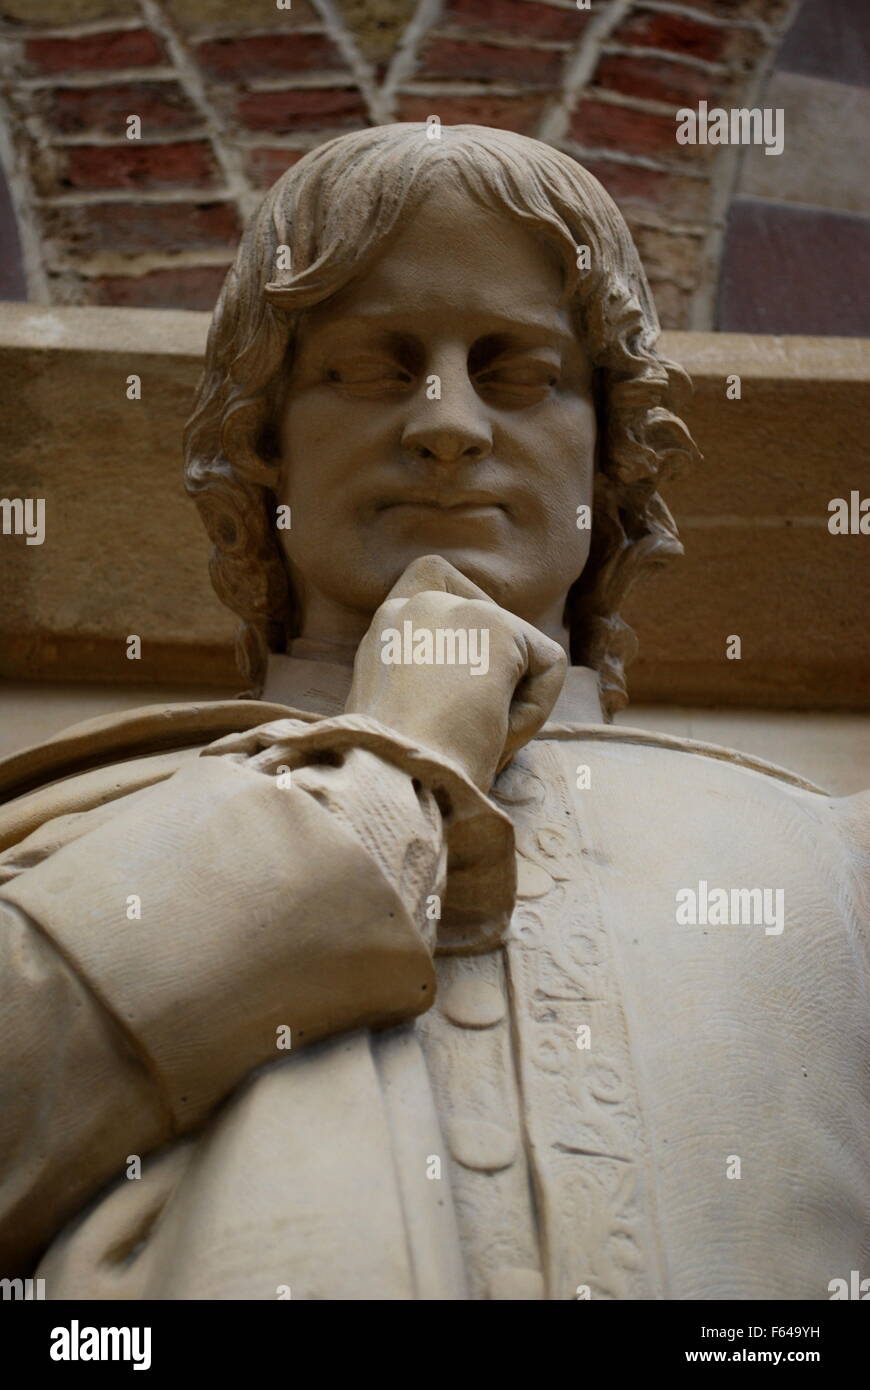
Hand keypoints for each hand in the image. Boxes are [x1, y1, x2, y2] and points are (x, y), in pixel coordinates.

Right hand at [346, 555, 566, 790]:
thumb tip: (491, 676)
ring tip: (470, 741)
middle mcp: (411, 606)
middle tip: (461, 735)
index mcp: (384, 631)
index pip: (436, 589)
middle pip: (491, 624)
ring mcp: (452, 609)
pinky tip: (494, 735)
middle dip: (494, 679)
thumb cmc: (397, 775)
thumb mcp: (401, 717)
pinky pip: (549, 664)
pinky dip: (535, 710)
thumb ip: (431, 679)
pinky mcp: (491, 624)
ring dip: (512, 704)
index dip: (464, 636)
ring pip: (522, 652)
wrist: (392, 786)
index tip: (456, 691)